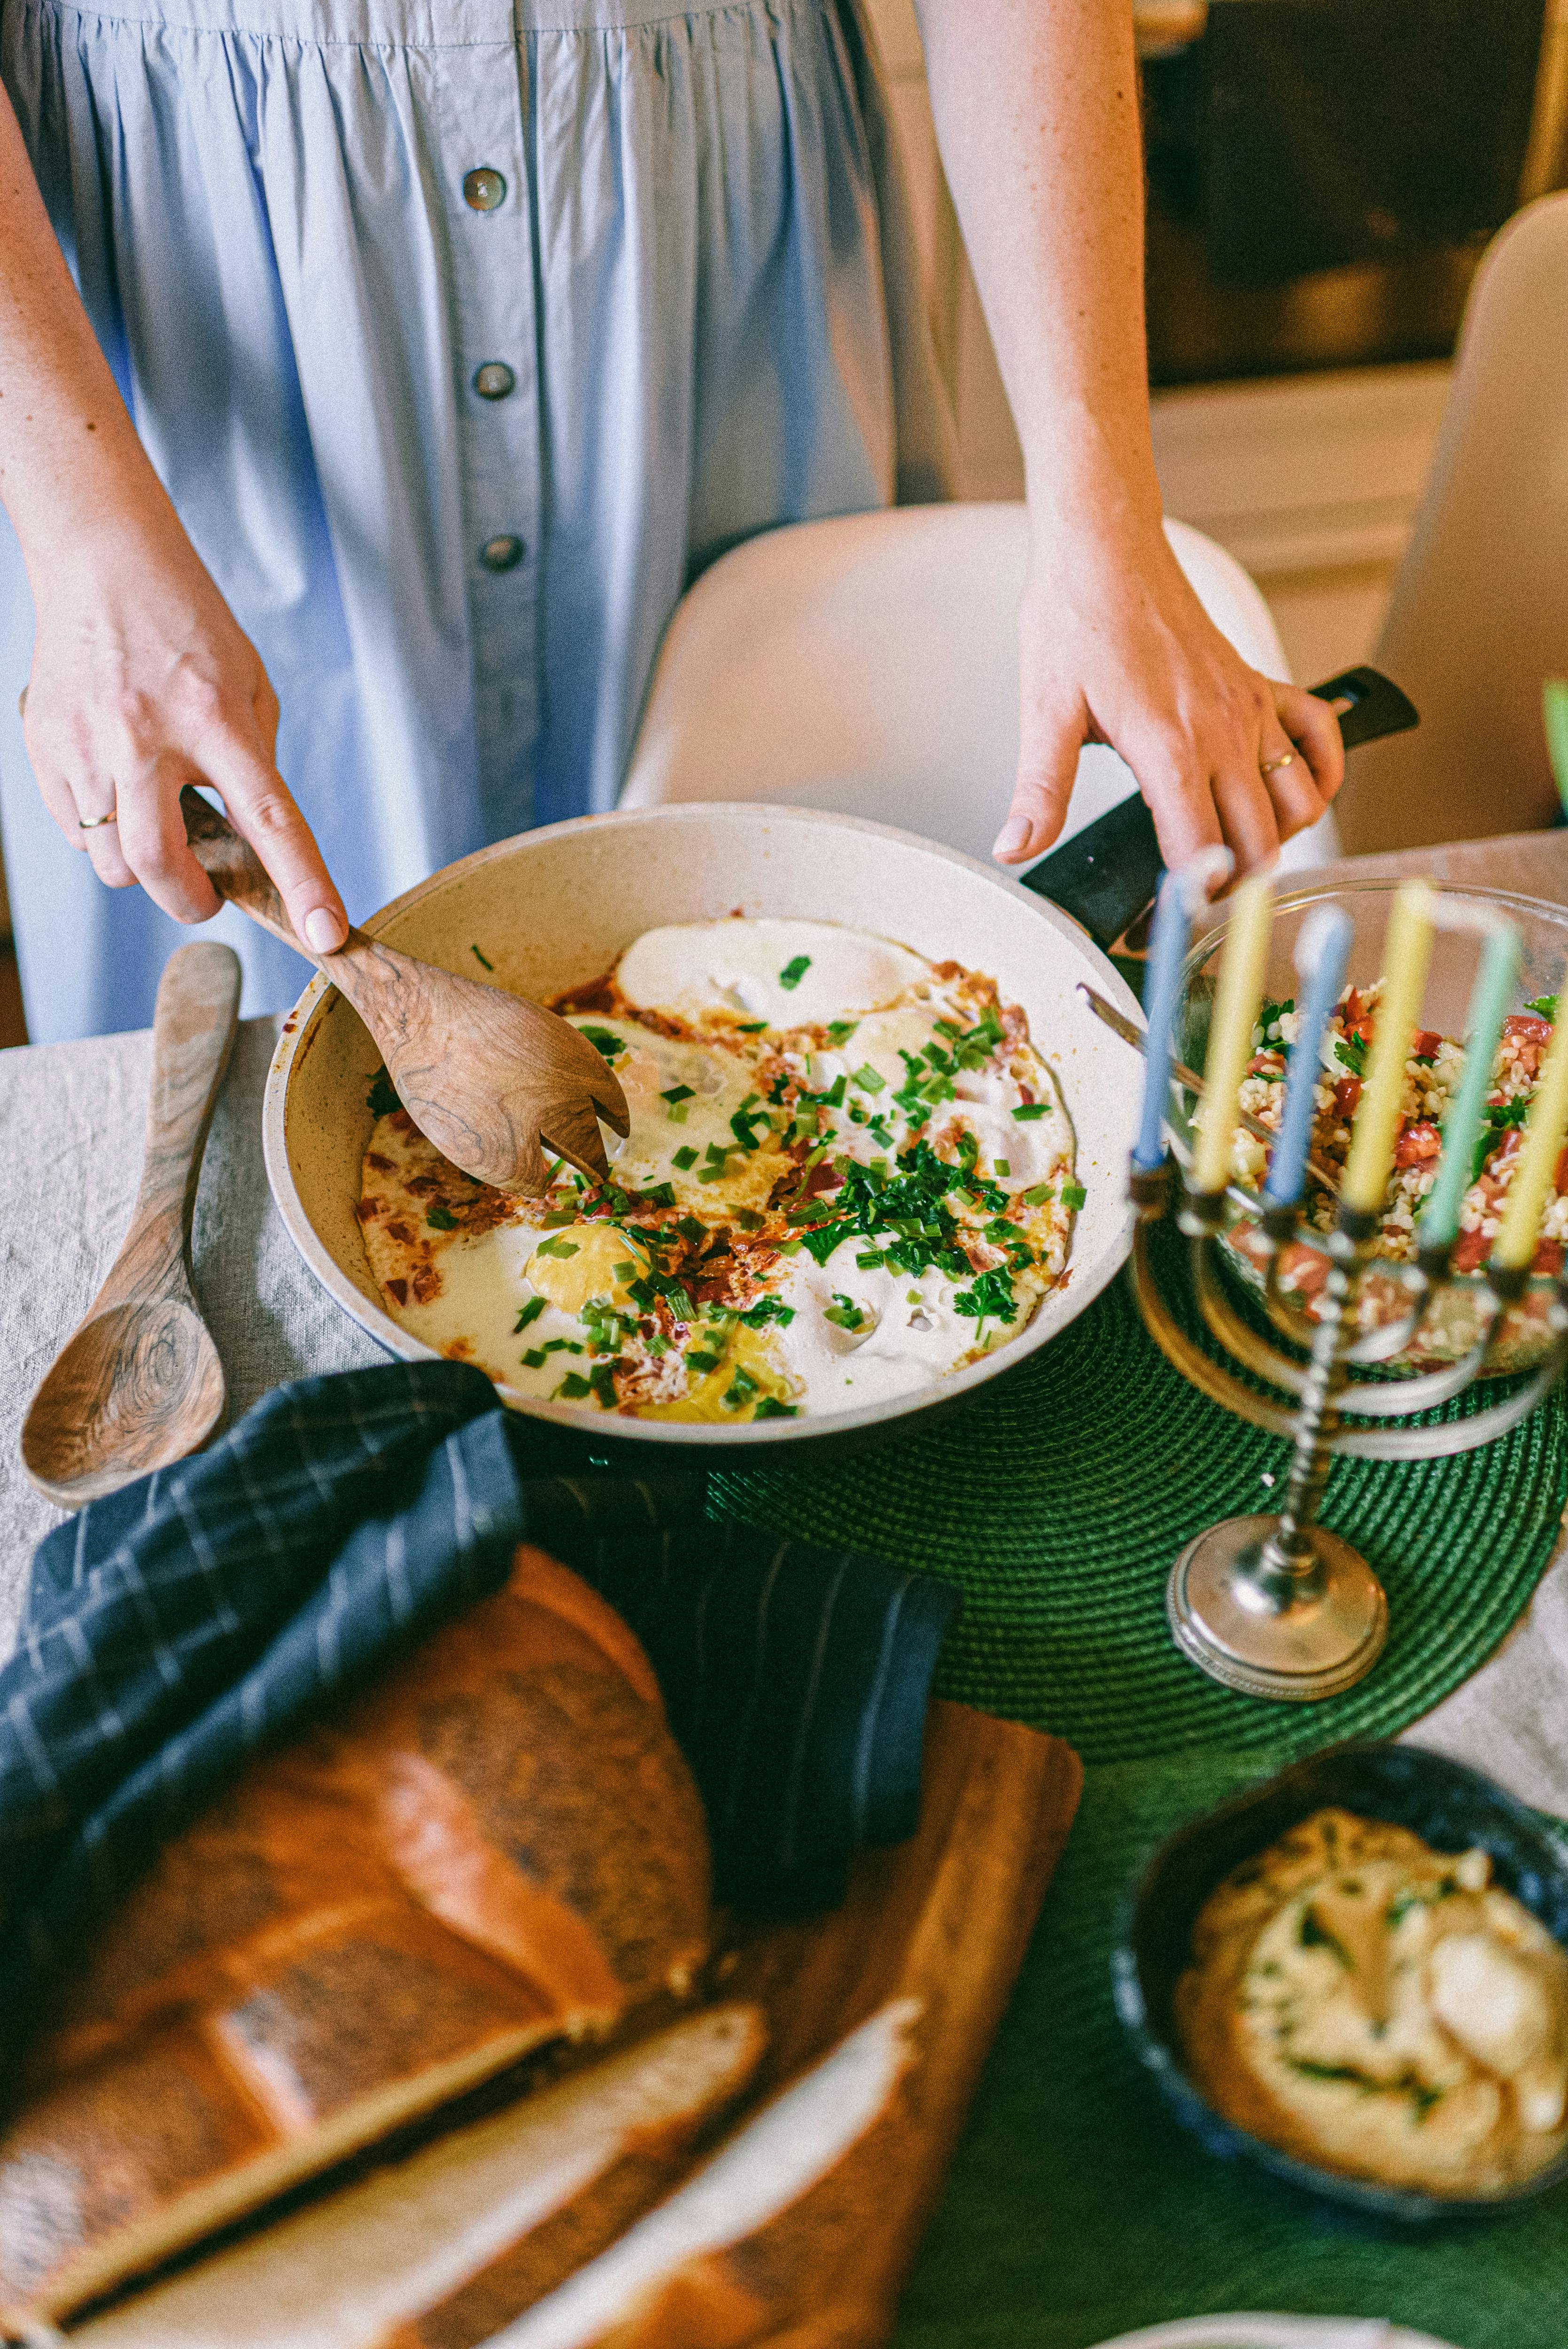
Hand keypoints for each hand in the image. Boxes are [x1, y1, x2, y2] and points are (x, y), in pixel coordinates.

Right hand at [21, 515, 348, 949]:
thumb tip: (251, 839)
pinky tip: (116, 783)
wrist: (102, 560)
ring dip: (142, 865)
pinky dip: (102, 829)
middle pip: (158, 864)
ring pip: (110, 860)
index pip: (268, 819)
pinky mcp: (45, 743)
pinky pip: (75, 828)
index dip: (302, 884)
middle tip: (207, 896)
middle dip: (189, 901)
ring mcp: (85, 742)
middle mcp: (143, 734)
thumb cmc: (185, 622)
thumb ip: (255, 764)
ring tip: (157, 817)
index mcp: (214, 717)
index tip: (325, 936)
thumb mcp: (249, 685)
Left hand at [992, 522, 1344, 876]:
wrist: (1107, 551)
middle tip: (1199, 898)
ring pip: (1299, 800)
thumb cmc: (1077, 620)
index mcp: (1170, 747)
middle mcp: (1223, 732)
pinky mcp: (1262, 686)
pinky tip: (1290, 795)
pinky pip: (1319, 737)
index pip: (1201, 851)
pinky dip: (1319, 774)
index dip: (1192, 897)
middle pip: (1260, 840)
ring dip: (1278, 838)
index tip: (1172, 919)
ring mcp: (1250, 709)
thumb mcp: (1044, 711)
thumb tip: (1017, 847)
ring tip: (1233, 853)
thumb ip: (1038, 790)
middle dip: (1236, 883)